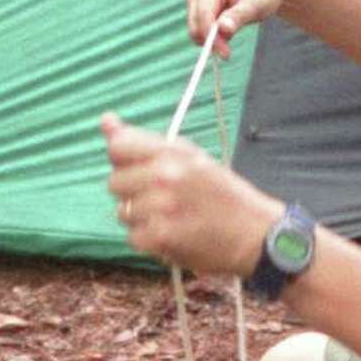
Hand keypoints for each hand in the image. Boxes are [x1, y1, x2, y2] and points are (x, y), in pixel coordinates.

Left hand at [101, 115, 276, 275]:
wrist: (255, 234)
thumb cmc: (223, 194)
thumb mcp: (191, 157)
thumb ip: (144, 142)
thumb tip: (105, 120)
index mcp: (172, 152)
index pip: (118, 147)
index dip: (124, 161)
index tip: (139, 170)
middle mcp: (164, 176)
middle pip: (115, 183)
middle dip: (133, 192)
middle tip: (162, 198)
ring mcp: (161, 208)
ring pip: (122, 212)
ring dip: (141, 218)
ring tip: (170, 218)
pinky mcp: (160, 238)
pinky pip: (133, 237)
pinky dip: (149, 240)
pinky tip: (171, 234)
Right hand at [188, 0, 290, 54]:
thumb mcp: (256, 4)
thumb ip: (238, 16)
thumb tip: (222, 30)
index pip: (204, 13)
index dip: (211, 35)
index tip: (225, 55)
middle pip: (195, 23)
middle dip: (211, 40)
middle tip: (228, 54)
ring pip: (196, 29)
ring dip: (213, 38)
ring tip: (234, 32)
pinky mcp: (199, 8)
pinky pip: (201, 30)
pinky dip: (213, 36)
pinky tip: (229, 29)